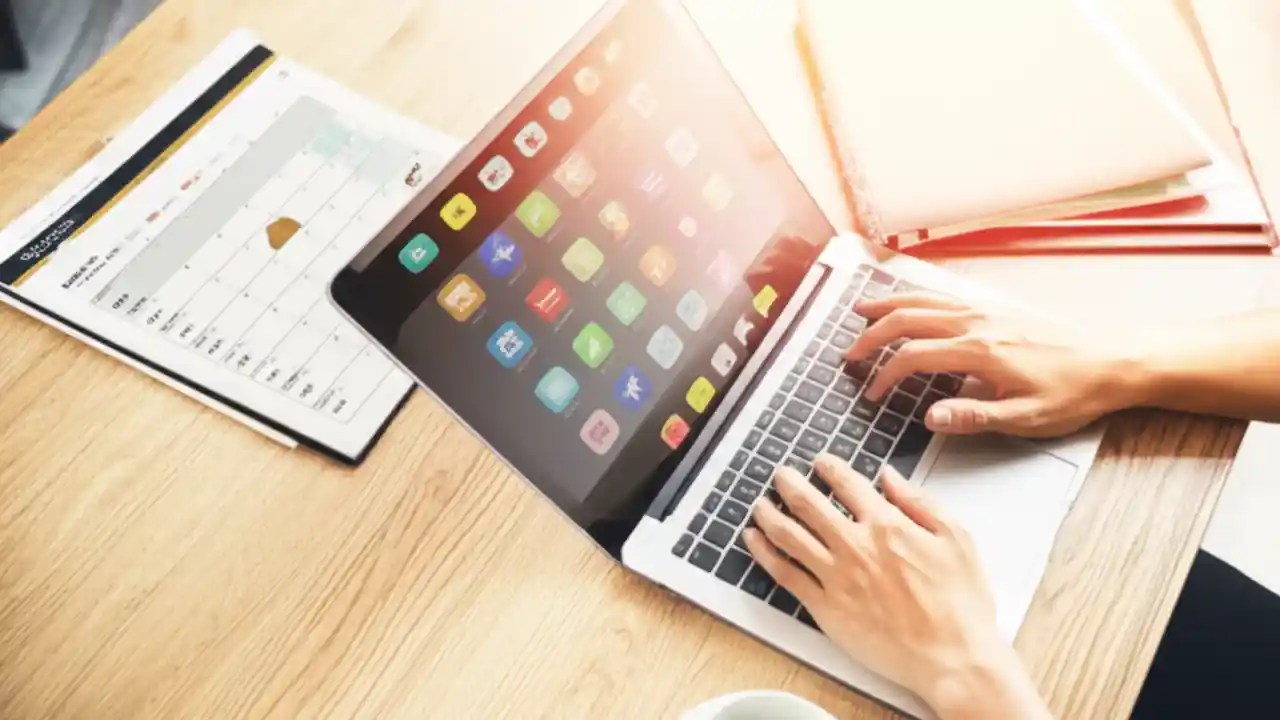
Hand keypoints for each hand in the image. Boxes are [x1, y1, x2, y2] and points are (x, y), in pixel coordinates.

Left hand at [743, 457, 1049, 719]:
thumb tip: (890, 476)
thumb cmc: (960, 604)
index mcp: (887, 524)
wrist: (953, 657)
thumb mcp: (956, 538)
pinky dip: (764, 553)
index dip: (828, 467)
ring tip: (760, 504)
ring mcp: (837, 576)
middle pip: (808, 503)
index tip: (819, 462)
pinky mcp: (826, 607)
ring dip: (769, 514)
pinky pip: (785, 574)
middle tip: (780, 474)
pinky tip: (753, 541)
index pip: (847, 482)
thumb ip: (920, 501)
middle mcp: (856, 545)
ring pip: (788, 535)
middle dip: (789, 482)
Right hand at [846, 292, 1138, 437]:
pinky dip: (915, 296)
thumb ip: (974, 417)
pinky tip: (908, 302)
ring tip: (861, 312)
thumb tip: (929, 418)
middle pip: (909, 318)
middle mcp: (977, 322)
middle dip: (872, 335)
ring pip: (924, 299)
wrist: (1116, 361)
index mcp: (980, 351)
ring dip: (888, 305)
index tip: (872, 395)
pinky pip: (944, 295)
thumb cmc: (1074, 392)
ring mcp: (986, 310)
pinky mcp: (996, 308)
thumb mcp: (1027, 418)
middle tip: (849, 354)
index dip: (886, 376)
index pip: (914, 356)